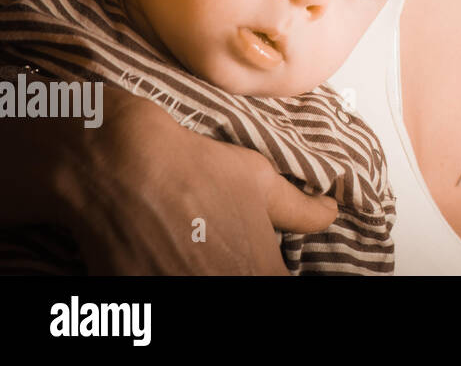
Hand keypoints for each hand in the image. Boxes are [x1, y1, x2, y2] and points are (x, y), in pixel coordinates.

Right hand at [56, 87, 338, 274]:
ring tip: (191, 252)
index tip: (262, 259)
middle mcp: (220, 290)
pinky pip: (159, 295)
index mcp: (259, 275)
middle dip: (239, 269)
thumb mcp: (261, 182)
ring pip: (203, 288)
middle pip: (247, 286)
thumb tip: (331, 213)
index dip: (271, 270)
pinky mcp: (135, 302)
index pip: (281, 286)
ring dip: (204, 273)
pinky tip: (165, 258)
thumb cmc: (198, 170)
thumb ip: (302, 209)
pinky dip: (167, 277)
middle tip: (219, 250)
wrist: (122, 166)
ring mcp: (175, 298)